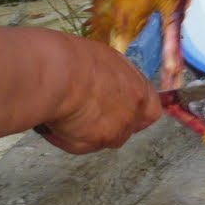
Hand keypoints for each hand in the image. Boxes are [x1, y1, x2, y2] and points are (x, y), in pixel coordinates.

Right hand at [33, 36, 163, 153]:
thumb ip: (115, 78)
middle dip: (109, 122)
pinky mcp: (87, 146)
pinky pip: (76, 144)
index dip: (137, 111)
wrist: (59, 75)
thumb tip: (107, 82)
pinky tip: (53, 120)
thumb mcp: (106, 60)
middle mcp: (129, 115)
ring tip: (66, 110)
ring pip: (102, 138)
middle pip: (125, 127)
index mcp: (138, 91)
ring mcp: (110, 133)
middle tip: (88, 109)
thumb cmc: (78, 59)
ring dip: (86, 130)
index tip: (124, 106)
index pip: (151, 110)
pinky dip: (64, 136)